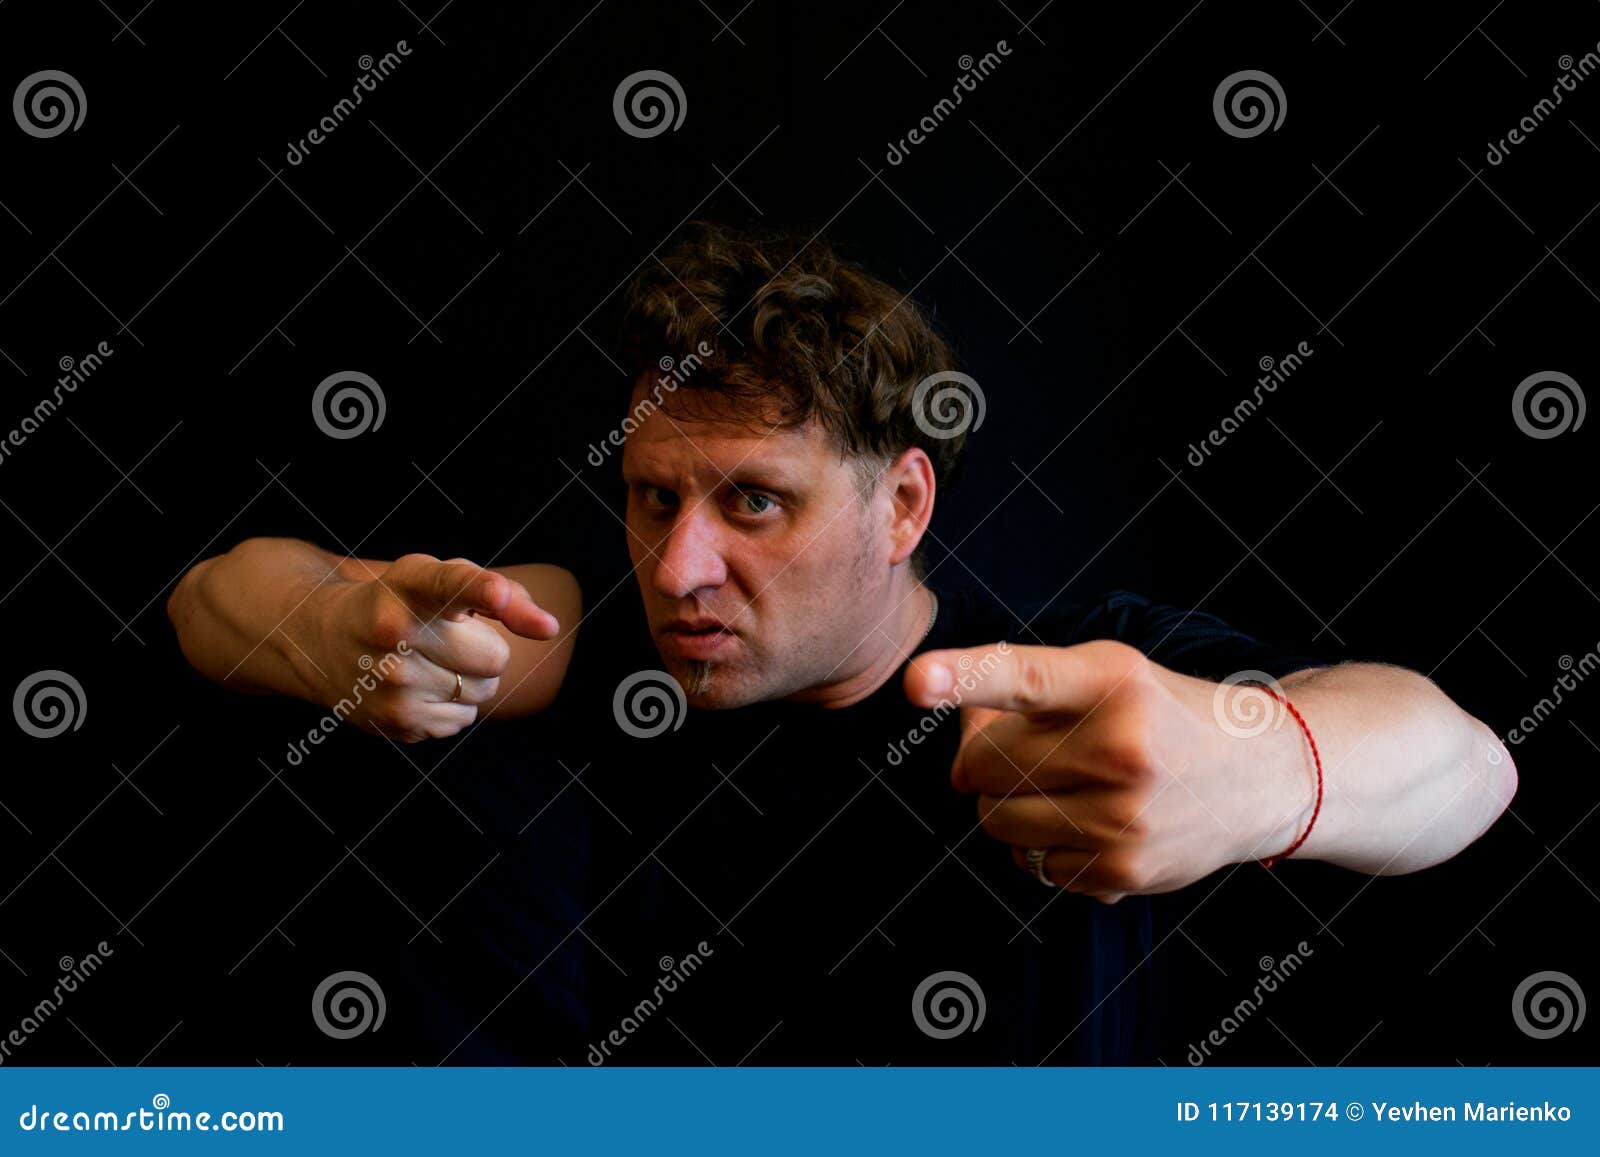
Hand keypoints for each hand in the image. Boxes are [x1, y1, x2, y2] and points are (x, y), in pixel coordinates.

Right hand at [308, 553, 560, 741]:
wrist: (321, 641)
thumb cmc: (401, 602)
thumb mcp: (439, 578)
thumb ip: (502, 592)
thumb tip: (548, 628)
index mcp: (409, 587)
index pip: (450, 585)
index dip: (481, 590)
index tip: (500, 596)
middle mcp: (395, 634)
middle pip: (495, 657)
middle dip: (483, 649)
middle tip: (444, 638)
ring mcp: (393, 684)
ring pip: (484, 692)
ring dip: (468, 679)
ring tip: (425, 661)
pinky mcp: (396, 722)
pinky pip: (464, 720)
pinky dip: (451, 705)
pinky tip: (416, 687)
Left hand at [903, 640, 1305, 902]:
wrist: (1260, 775)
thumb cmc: (1159, 714)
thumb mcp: (1109, 674)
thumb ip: (1027, 690)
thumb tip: (955, 726)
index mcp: (1112, 681)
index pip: (1025, 676)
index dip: (964, 676)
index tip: (915, 680)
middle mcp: (1121, 747)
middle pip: (982, 767)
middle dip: (981, 762)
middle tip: (1019, 750)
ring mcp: (1124, 815)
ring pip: (995, 823)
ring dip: (1005, 807)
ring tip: (1058, 787)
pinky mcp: (1125, 869)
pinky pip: (1032, 866)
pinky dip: (1043, 848)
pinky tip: (1090, 823)